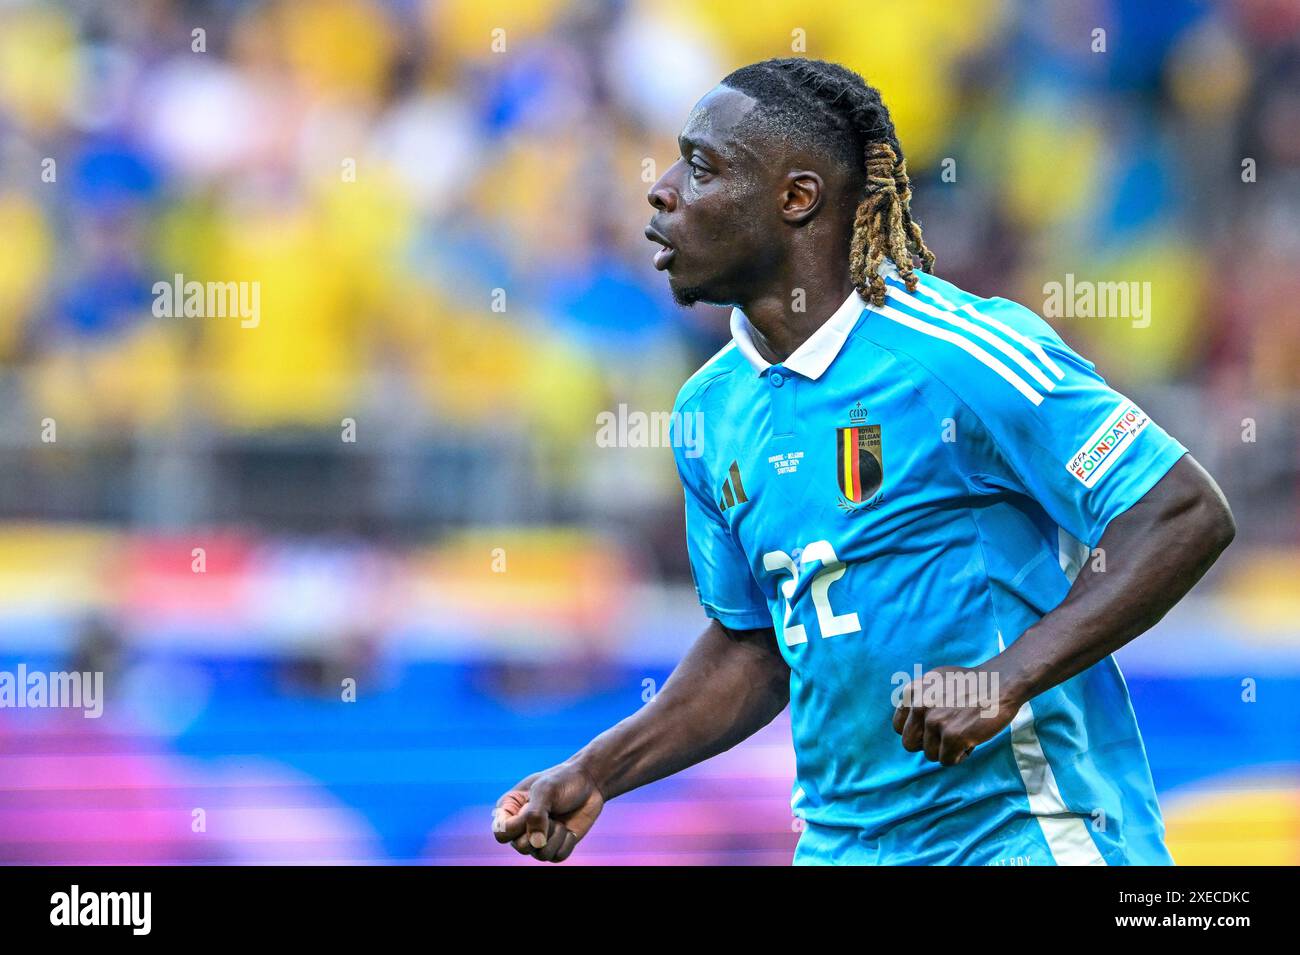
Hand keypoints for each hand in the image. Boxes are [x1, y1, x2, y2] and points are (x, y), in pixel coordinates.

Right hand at [492, 762, 604, 862]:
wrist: (589, 783)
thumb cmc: (563, 781)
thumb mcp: (546, 790)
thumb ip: (535, 815)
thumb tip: (536, 843)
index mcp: (510, 810)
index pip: (502, 834)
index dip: (516, 828)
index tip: (530, 811)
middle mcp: (522, 827)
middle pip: (521, 847)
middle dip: (542, 831)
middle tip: (551, 814)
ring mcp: (538, 838)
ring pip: (540, 855)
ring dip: (556, 837)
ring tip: (560, 821)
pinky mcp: (556, 846)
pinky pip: (557, 857)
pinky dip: (566, 843)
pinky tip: (569, 830)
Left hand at [891, 665, 1019, 765]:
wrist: (1000, 683)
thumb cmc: (971, 683)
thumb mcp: (935, 680)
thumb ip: (919, 697)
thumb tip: (908, 718)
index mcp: (912, 692)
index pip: (899, 726)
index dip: (917, 731)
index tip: (932, 728)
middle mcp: (920, 706)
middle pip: (909, 744)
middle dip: (927, 744)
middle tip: (946, 736)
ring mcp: (935, 721)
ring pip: (930, 754)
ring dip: (947, 750)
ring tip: (964, 733)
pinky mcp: (952, 736)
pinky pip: (947, 761)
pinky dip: (960, 756)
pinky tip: (971, 740)